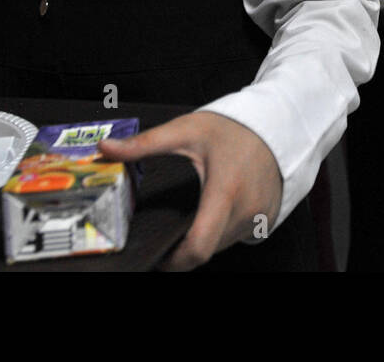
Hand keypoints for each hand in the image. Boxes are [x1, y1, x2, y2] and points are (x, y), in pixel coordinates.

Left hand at [98, 110, 282, 270]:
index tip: (157, 256)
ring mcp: (259, 217)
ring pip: (222, 245)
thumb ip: (145, 143)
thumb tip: (106, 148)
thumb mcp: (186, 130)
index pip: (198, 247)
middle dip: (184, 247)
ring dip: (204, 238)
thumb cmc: (234, 127)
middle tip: (166, 230)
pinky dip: (222, 231)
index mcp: (224, 192)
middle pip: (207, 249)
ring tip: (190, 216)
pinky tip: (213, 211)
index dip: (174, 261)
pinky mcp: (268, 218)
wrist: (278, 122)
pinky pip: (238, 236)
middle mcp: (246, 210)